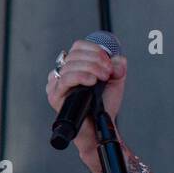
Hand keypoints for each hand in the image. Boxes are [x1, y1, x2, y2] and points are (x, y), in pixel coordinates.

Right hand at [45, 38, 127, 160]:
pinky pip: (64, 80)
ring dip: (91, 68)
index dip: (94, 49)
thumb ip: (118, 68)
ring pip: (70, 66)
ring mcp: (57, 84)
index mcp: (75, 66)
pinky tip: (92, 81)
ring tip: (103, 78)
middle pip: (75, 55)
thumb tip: (118, 60)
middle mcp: (63, 73)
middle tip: (108, 72)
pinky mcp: (55, 96)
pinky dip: (80, 77)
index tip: (108, 61)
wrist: (101, 125)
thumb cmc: (104, 104)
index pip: (78, 47)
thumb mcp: (115, 82)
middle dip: (96, 60)